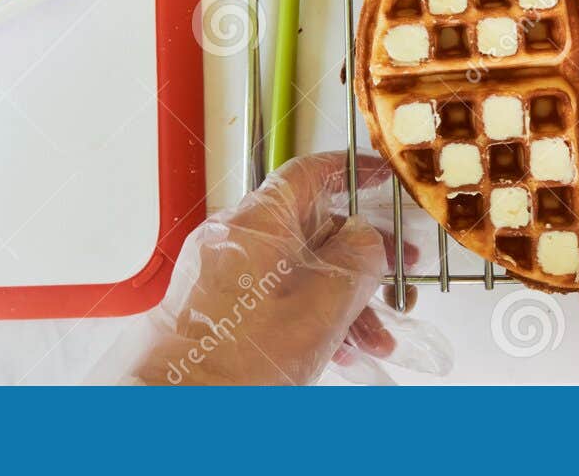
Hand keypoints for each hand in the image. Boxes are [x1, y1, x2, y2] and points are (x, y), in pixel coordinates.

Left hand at [92, 151, 449, 384]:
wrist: (178, 405)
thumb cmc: (238, 357)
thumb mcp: (322, 303)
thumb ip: (357, 258)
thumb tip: (369, 238)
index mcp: (257, 220)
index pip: (310, 173)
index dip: (354, 172)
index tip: (384, 180)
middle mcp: (236, 237)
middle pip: (313, 229)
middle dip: (363, 258)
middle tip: (400, 273)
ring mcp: (224, 272)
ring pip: (299, 269)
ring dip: (344, 299)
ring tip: (375, 338)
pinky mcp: (218, 305)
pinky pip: (277, 296)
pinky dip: (312, 315)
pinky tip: (341, 350)